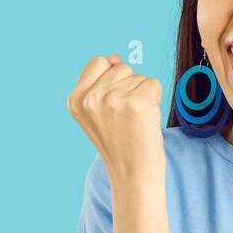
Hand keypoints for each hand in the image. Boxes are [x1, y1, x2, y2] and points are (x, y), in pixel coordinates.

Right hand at [67, 53, 164, 184]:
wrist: (133, 174)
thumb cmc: (121, 142)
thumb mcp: (99, 112)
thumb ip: (103, 81)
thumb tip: (115, 57)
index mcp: (76, 99)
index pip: (98, 62)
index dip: (112, 77)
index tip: (115, 103)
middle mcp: (91, 97)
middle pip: (121, 67)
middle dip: (129, 87)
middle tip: (127, 118)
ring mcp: (113, 99)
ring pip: (138, 76)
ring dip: (142, 95)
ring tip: (135, 121)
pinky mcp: (137, 102)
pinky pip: (154, 84)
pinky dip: (156, 100)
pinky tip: (146, 121)